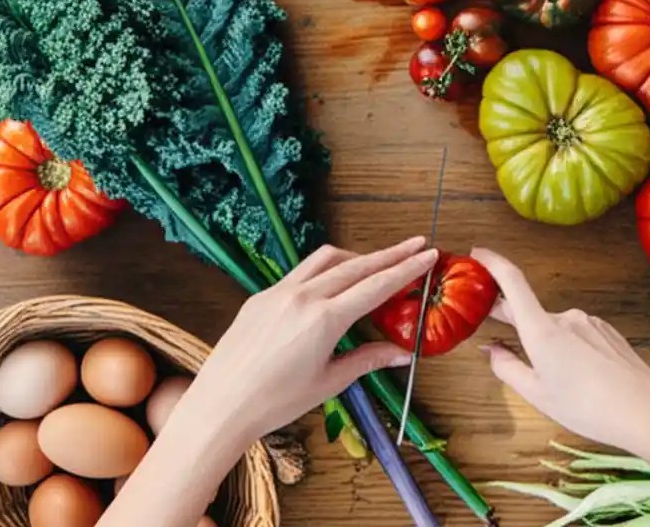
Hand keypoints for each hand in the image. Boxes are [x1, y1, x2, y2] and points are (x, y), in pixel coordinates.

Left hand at [175, 237, 437, 444]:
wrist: (221, 404)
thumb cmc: (277, 402)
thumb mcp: (329, 382)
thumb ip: (367, 360)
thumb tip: (403, 354)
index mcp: (325, 319)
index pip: (376, 285)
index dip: (406, 268)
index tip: (429, 254)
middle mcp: (303, 297)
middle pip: (357, 265)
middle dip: (390, 254)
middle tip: (416, 245)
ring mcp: (279, 292)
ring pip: (326, 260)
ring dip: (356, 257)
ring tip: (376, 263)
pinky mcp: (261, 296)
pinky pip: (301, 272)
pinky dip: (326, 270)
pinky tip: (333, 283)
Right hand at [474, 248, 649, 454]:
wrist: (646, 411)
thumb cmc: (590, 408)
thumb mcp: (538, 395)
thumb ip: (508, 368)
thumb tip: (492, 350)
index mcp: (542, 330)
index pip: (512, 281)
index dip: (492, 262)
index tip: (477, 253)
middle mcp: (565, 318)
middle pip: (529, 309)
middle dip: (509, 317)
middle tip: (491, 330)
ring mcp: (589, 322)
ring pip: (554, 327)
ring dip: (543, 341)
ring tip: (549, 378)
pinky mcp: (606, 331)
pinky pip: (576, 334)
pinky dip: (566, 347)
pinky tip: (576, 375)